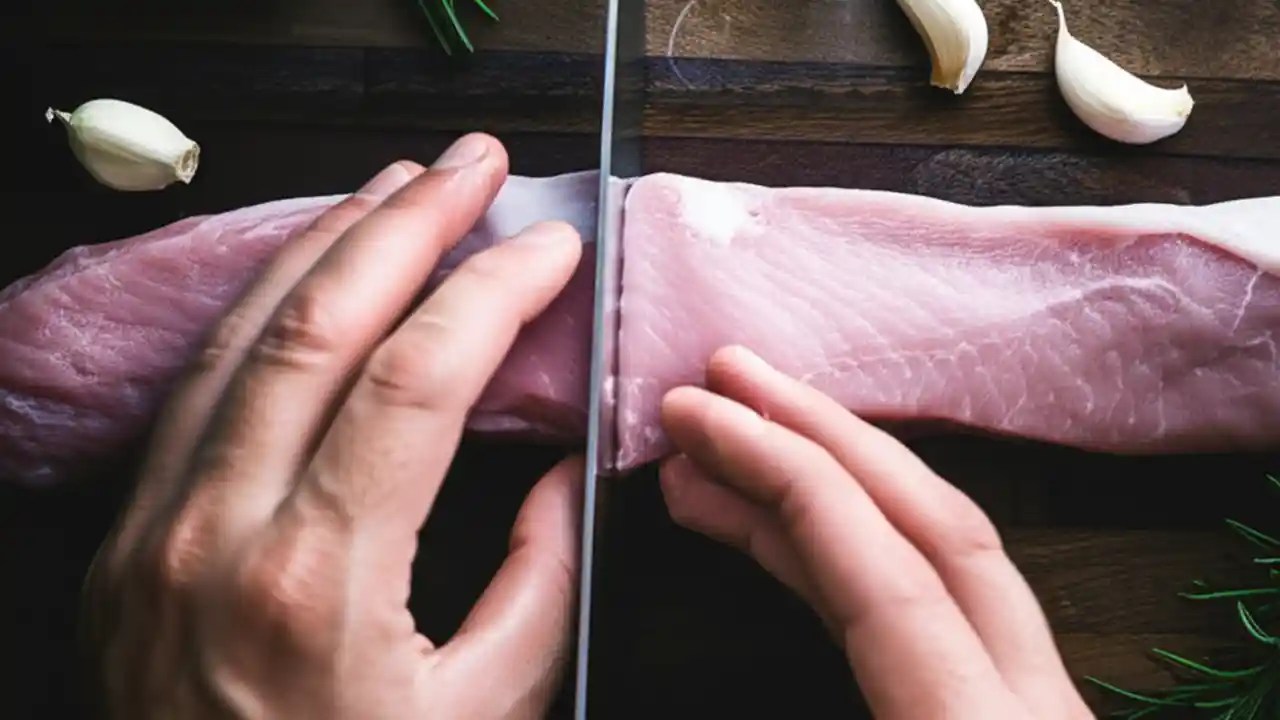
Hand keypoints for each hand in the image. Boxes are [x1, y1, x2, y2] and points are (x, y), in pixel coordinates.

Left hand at [82, 134, 584, 719]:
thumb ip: (539, 581)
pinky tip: (310, 276)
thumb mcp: (487, 713)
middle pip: (318, 324)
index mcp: (319, 582)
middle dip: (407, 224)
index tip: (549, 250)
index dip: (493, 292)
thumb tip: (558, 473)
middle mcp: (217, 535)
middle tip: (473, 168)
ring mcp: (156, 530)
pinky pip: (197, 387)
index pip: (416, 378)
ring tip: (396, 190)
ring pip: (241, 337)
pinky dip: (263, 310)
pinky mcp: (131, 538)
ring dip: (327, 244)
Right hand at [658, 346, 1093, 719]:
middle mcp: (1031, 697)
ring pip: (935, 558)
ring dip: (821, 492)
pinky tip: (779, 537)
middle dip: (820, 435)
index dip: (781, 469)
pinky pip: (926, 609)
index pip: (884, 566)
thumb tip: (714, 540)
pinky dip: (844, 562)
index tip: (695, 409)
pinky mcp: (1004, 713)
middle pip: (933, 523)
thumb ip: (767, 697)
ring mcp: (1030, 702)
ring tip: (722, 455)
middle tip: (724, 380)